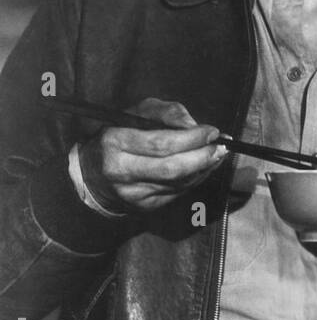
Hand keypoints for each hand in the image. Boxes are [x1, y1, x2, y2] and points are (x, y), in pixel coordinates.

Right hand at [79, 98, 225, 212]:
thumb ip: (166, 112)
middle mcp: (121, 171)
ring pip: (178, 183)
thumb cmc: (119, 134)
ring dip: (205, 168)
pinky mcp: (144, 206)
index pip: (160, 143)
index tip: (212, 131)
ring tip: (217, 154)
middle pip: (172, 168)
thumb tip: (193, 125)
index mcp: (115, 142)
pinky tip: (204, 168)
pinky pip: (178, 193)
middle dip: (203, 157)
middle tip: (221, 146)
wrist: (92, 174)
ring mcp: (133, 193)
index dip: (191, 138)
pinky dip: (196, 179)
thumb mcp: (136, 113)